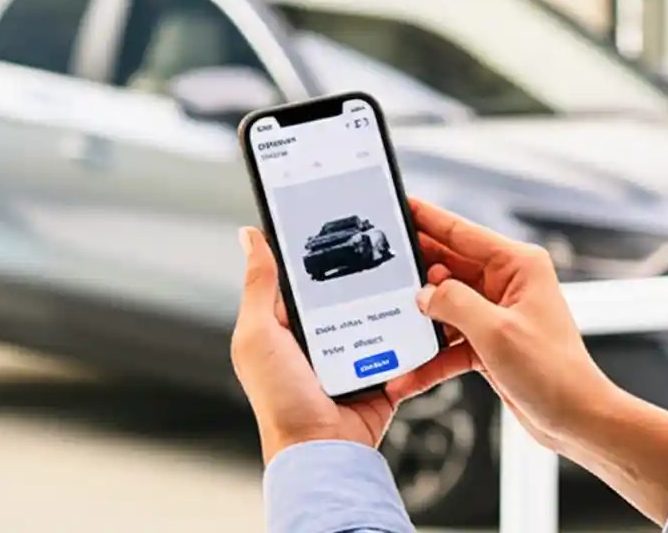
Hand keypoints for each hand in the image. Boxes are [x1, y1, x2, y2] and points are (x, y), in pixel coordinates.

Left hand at [231, 227, 474, 463]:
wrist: (324, 450)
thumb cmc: (280, 401)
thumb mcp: (258, 334)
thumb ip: (259, 285)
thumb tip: (249, 235)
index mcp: (286, 324)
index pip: (304, 275)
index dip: (318, 248)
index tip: (339, 216)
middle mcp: (320, 336)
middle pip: (346, 289)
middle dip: (364, 270)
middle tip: (384, 239)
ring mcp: (352, 353)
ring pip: (377, 310)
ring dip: (391, 296)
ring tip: (408, 270)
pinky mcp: (381, 369)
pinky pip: (400, 341)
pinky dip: (408, 329)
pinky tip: (418, 307)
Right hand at [409, 200, 667, 524]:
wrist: (575, 419)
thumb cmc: (553, 373)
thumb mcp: (495, 332)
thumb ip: (453, 304)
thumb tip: (423, 293)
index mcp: (518, 265)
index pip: (462, 232)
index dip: (427, 218)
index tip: (399, 206)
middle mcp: (508, 283)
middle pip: (448, 268)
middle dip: (414, 276)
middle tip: (377, 273)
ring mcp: (497, 313)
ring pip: (444, 306)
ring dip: (419, 322)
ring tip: (386, 324)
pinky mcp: (489, 342)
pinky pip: (450, 342)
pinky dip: (430, 357)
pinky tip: (407, 372)